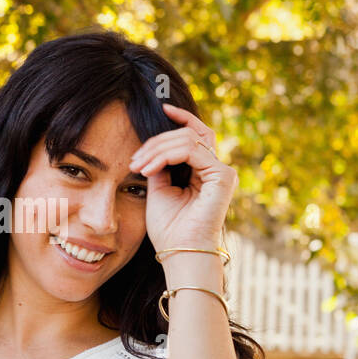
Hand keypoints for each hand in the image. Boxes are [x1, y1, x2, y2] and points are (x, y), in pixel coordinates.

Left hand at [128, 102, 236, 254]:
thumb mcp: (158, 187)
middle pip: (189, 133)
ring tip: (139, 165)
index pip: (196, 134)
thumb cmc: (169, 227)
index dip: (182, 118)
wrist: (179, 250)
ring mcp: (221, 171)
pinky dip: (166, 155)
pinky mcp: (222, 176)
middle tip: (135, 159)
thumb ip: (159, 164)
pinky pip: (191, 150)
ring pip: (188, 139)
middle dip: (156, 141)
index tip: (162, 108)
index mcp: (203, 170)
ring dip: (157, 148)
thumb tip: (152, 145)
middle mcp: (216, 168)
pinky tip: (150, 168)